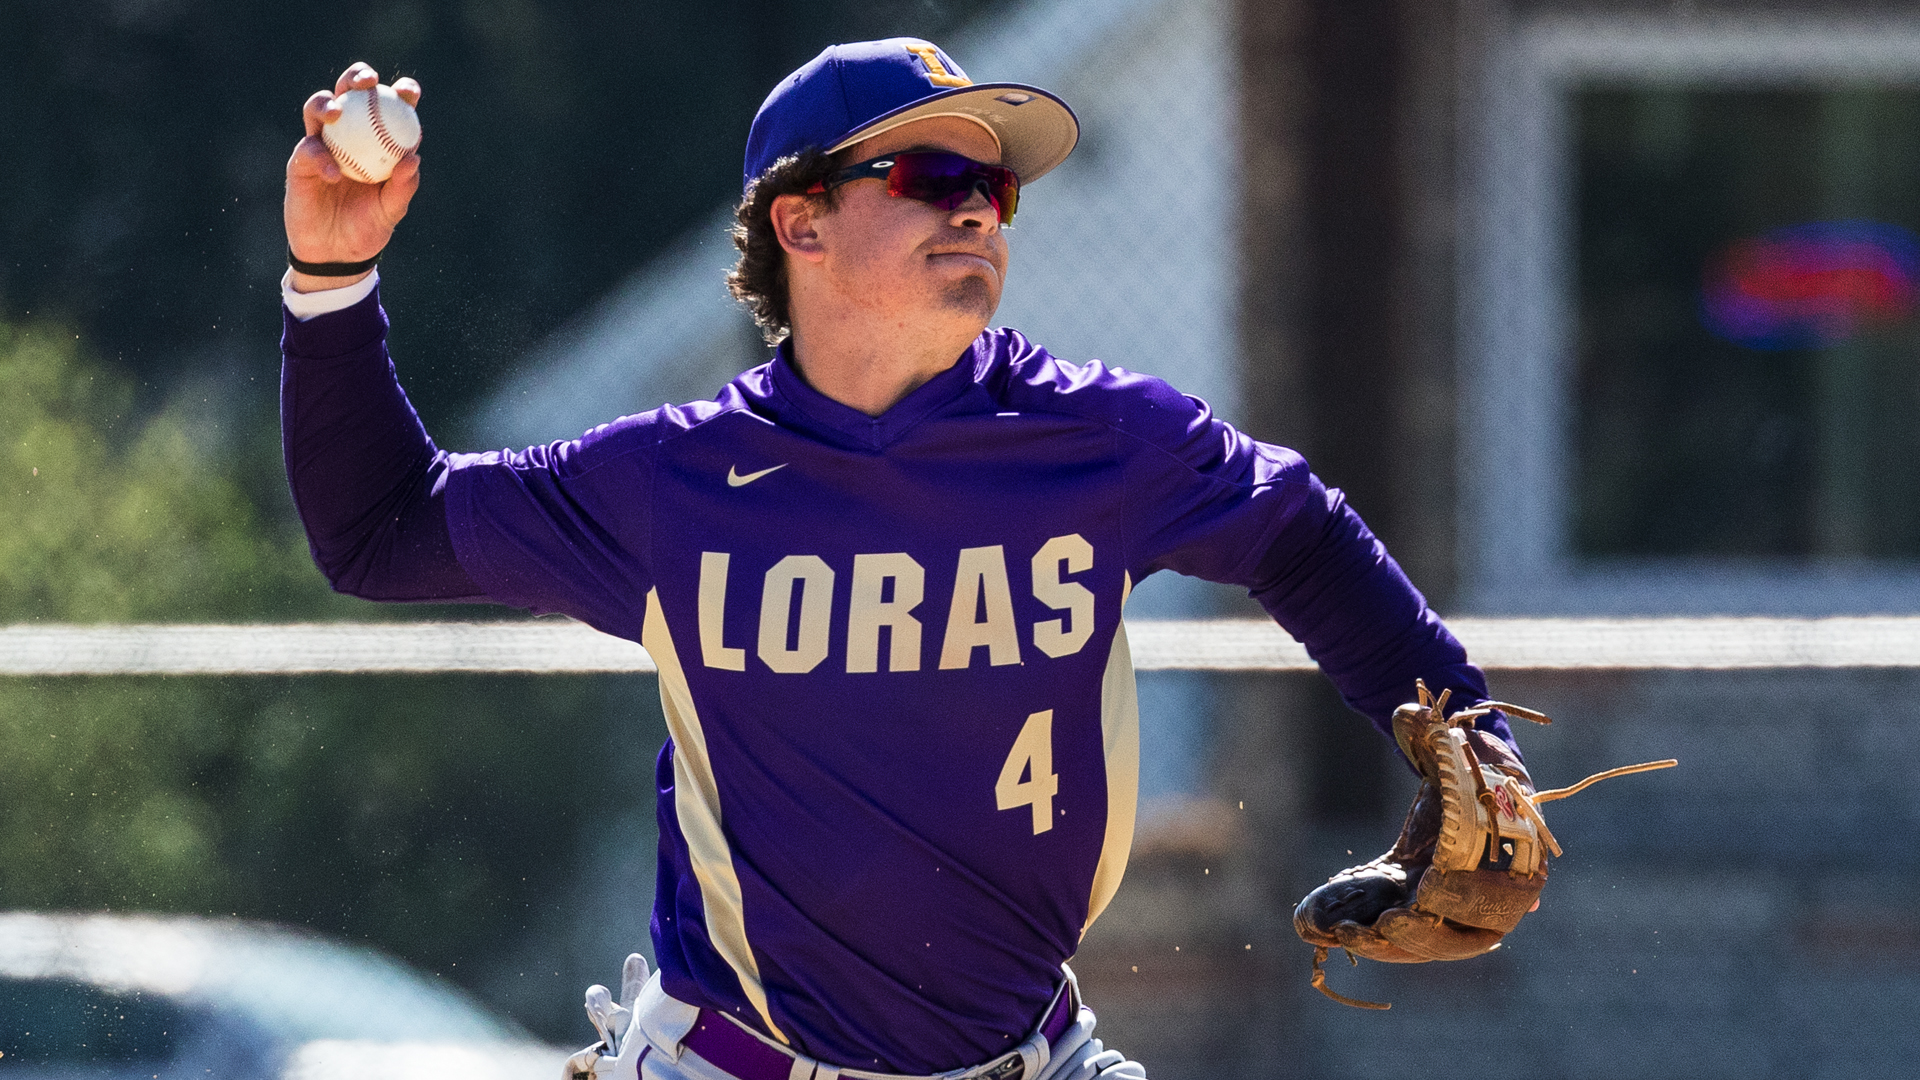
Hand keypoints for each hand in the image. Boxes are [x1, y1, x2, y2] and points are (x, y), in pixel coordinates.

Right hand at [284, 63, 421, 292]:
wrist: (337, 255)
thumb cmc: (368, 228)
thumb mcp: (391, 211)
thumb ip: (403, 187)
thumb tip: (413, 159)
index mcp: (378, 141)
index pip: (390, 108)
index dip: (400, 93)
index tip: (408, 92)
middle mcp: (350, 135)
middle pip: (349, 93)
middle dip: (357, 77)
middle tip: (368, 82)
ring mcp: (322, 144)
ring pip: (318, 109)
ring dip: (325, 104)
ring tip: (335, 114)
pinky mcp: (300, 162)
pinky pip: (308, 150)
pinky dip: (321, 159)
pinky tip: (334, 174)